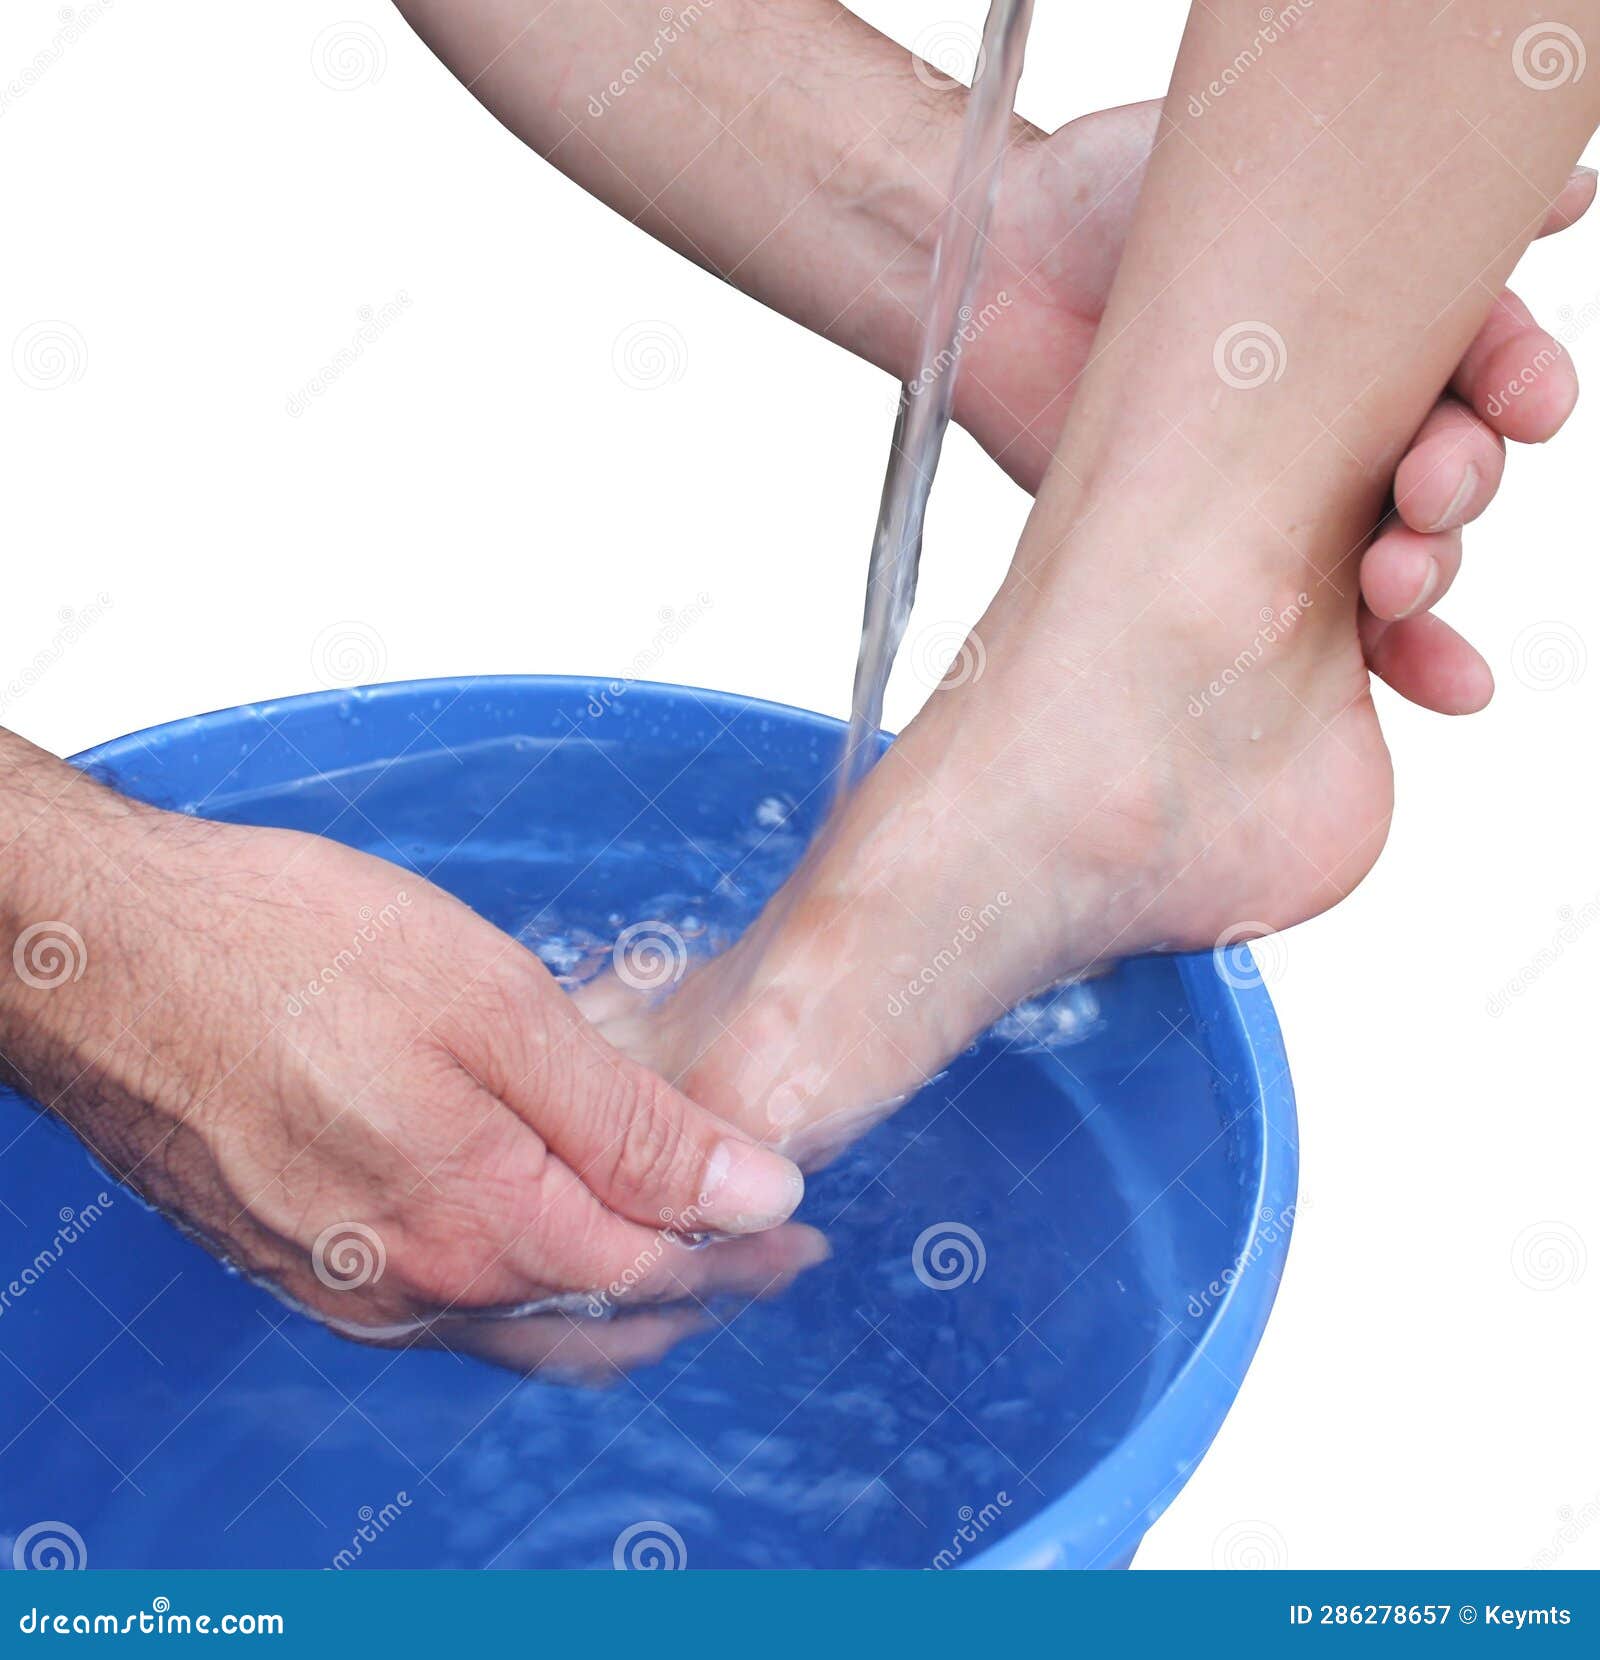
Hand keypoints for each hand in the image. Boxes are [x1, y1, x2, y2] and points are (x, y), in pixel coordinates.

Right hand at [0, 804, 809, 1337]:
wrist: (98, 957)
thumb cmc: (287, 951)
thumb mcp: (496, 1009)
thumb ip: (629, 1123)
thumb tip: (752, 1192)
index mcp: (479, 1222)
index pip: (657, 1267)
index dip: (742, 1253)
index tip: (802, 1237)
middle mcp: (413, 1287)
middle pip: (594, 1316)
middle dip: (694, 1292)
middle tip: (762, 1260)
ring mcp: (348, 1287)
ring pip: (517, 1325)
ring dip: (611, 1301)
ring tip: (675, 1263)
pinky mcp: (302, 1263)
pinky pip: (442, 1309)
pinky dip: (523, 1291)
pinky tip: (537, 1243)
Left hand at [954, 100, 1592, 712]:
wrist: (994, 268)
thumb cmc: (1118, 201)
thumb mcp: (1258, 171)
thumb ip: (1398, 200)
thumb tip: (1563, 195)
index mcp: (1375, 329)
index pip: (1483, 366)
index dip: (1514, 385)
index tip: (1523, 403)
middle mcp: (1345, 418)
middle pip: (1451, 468)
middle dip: (1458, 485)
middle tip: (1428, 492)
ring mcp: (1287, 501)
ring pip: (1402, 555)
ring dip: (1429, 581)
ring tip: (1399, 586)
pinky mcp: (1225, 566)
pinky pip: (1323, 631)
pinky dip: (1395, 658)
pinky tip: (1439, 681)